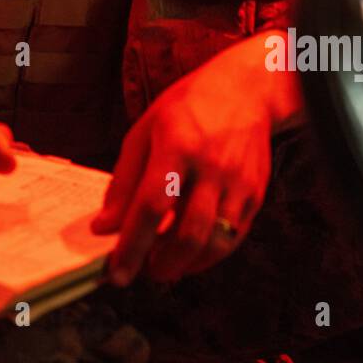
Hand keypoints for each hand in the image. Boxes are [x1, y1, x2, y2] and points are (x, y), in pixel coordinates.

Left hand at [91, 37, 276, 285]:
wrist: (246, 89)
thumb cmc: (187, 107)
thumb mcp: (145, 130)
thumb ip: (123, 181)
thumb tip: (105, 226)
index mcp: (177, 145)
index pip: (152, 207)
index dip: (132, 245)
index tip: (117, 273)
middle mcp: (212, 166)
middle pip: (188, 234)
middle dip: (163, 265)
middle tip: (145, 273)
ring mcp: (239, 181)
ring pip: (216, 243)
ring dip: (188, 265)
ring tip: (166, 265)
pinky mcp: (256, 192)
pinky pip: (234, 236)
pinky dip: (211, 253)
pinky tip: (192, 251)